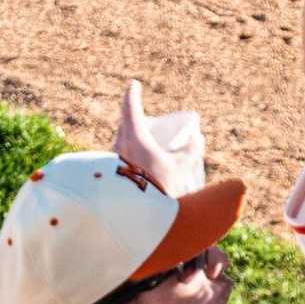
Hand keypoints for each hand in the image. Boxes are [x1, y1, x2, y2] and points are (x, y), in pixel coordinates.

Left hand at [112, 79, 206, 195]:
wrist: (140, 219)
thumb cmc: (161, 191)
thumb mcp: (181, 169)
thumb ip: (191, 151)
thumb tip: (196, 138)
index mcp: (134, 137)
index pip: (130, 107)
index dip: (132, 93)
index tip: (134, 84)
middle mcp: (118, 146)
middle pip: (124, 126)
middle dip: (132, 120)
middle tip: (143, 122)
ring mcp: (110, 161)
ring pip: (119, 143)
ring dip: (129, 141)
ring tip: (142, 149)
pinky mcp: (107, 176)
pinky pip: (116, 159)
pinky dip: (126, 157)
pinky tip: (134, 169)